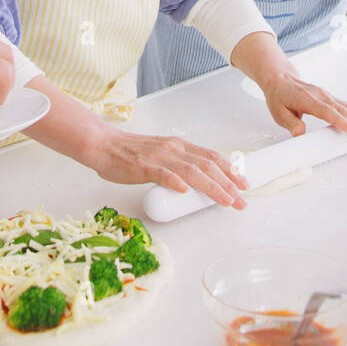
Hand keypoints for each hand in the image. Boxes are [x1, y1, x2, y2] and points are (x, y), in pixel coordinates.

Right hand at [88, 130, 249, 208]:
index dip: (230, 170)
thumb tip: (196, 183)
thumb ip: (178, 166)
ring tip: (225, 200)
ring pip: (191, 171)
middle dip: (228, 184)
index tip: (244, 184)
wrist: (103, 145)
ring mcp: (159, 157)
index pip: (210, 156)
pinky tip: (184, 191)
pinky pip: (162, 174)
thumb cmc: (129, 153)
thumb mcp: (161, 155)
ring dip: (212, 187)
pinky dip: (175, 181)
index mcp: (178, 146)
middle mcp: (173, 149)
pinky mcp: (143, 166)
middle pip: (207, 165)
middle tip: (241, 201)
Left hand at [258, 70, 346, 140]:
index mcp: (308, 100)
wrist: (280, 79)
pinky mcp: (331, 97)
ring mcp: (328, 96)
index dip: (340, 121)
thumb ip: (290, 123)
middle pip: (343, 111)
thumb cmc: (279, 97)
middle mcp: (321, 96)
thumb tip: (299, 134)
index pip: (327, 111)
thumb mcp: (278, 112)